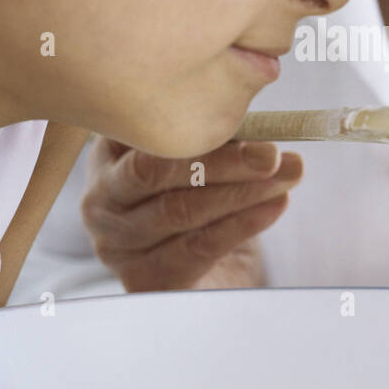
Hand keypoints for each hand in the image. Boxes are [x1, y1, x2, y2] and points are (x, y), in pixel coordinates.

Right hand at [80, 136, 301, 291]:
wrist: (197, 277)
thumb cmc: (196, 201)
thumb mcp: (196, 161)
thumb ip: (214, 134)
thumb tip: (259, 108)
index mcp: (108, 156)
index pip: (142, 135)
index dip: (195, 123)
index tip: (246, 115)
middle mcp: (101, 200)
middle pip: (156, 173)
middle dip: (222, 160)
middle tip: (271, 153)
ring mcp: (116, 244)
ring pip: (181, 211)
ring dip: (242, 192)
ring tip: (287, 176)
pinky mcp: (142, 280)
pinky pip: (196, 247)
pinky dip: (242, 224)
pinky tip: (274, 205)